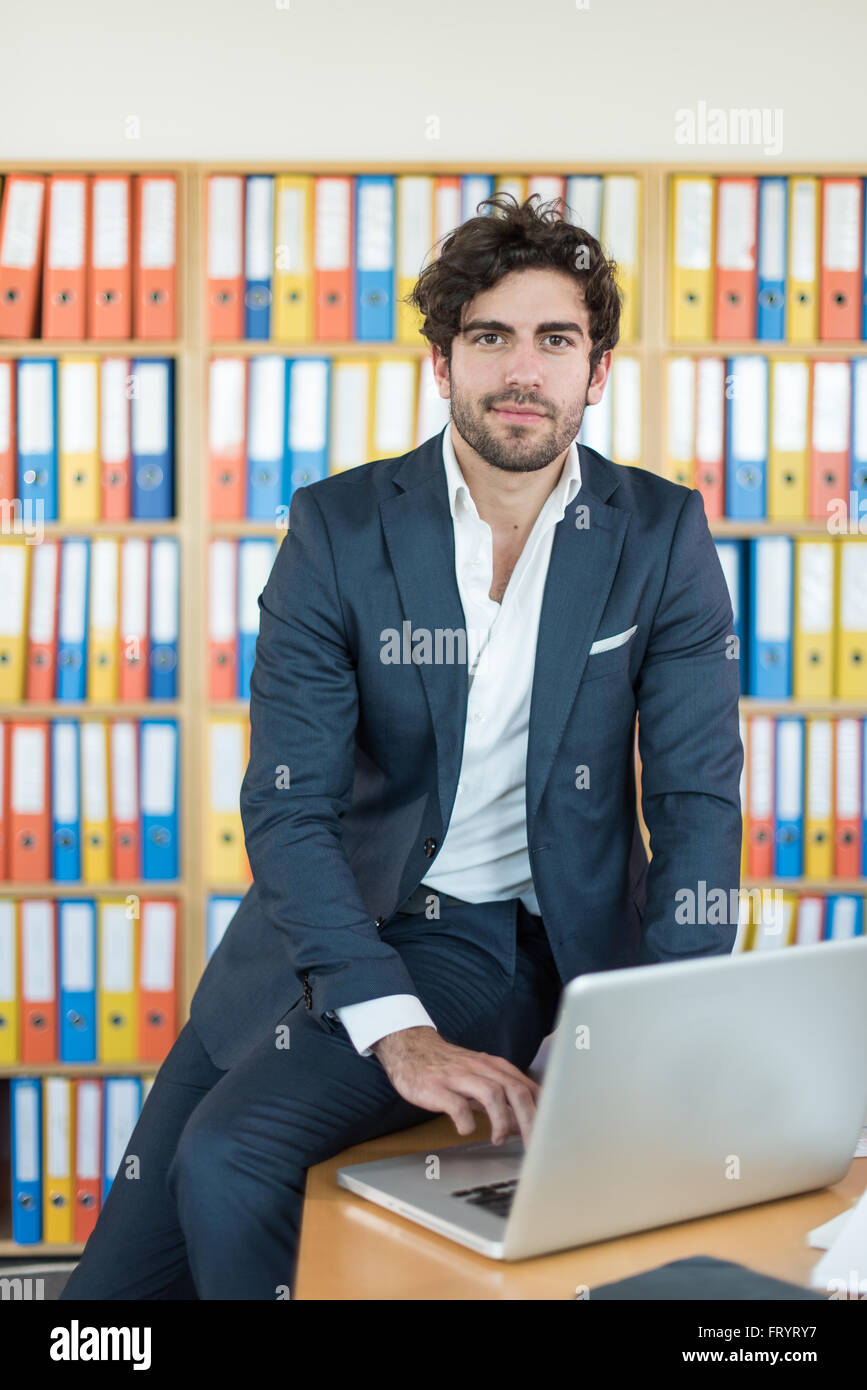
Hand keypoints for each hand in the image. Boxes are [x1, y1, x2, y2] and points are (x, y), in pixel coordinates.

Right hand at [372, 1025, 540, 1146]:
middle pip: (515, 1091)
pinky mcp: (437, 1087)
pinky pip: (458, 1106)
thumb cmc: (448, 1067)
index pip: (527, 1087)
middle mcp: (480, 1068)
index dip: (541, 1111)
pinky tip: (465, 1131)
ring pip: (492, 1094)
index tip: (549, 1134)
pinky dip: (466, 1123)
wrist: (410, 1047)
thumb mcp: (479, 1078)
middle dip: (529, 1120)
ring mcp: (459, 1077)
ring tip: (499, 1140)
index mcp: (493, 1066)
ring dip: (501, 1121)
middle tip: (533, 1147)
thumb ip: (502, 1098)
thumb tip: (524, 1124)